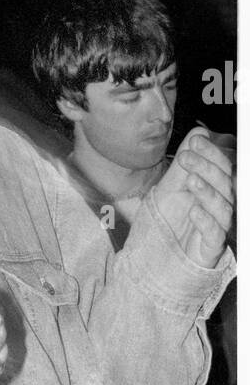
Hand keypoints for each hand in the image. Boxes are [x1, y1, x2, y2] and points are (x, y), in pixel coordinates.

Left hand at [154, 128, 234, 267]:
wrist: (158, 252)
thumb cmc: (171, 217)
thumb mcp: (172, 184)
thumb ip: (186, 160)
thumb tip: (198, 132)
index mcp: (218, 187)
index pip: (224, 166)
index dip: (213, 151)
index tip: (195, 140)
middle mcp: (223, 205)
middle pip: (226, 183)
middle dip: (207, 166)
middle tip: (186, 157)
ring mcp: (220, 226)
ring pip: (224, 207)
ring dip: (208, 192)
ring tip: (190, 180)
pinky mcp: (212, 247)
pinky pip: (215, 234)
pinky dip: (206, 220)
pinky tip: (194, 211)